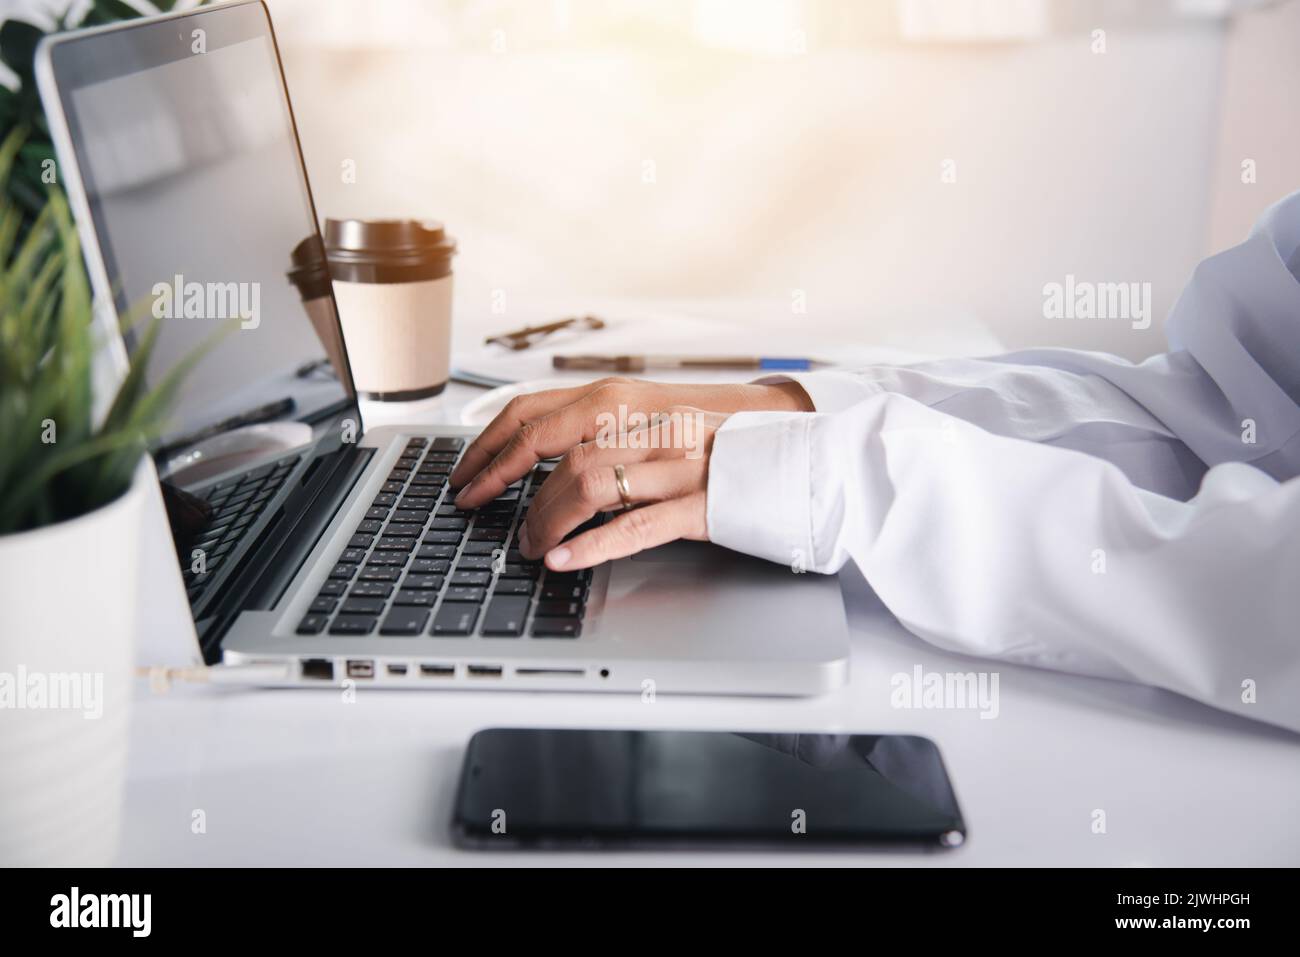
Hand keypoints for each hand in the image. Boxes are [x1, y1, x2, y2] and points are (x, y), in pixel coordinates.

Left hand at [448, 377, 812, 569]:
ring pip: (585, 485)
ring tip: (527, 545)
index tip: (465, 474)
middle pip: (551, 448)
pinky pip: (634, 525)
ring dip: (543, 520)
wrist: (799, 451)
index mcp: (627, 399)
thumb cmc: (721, 441)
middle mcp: (645, 423)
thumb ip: (603, 431)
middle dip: (501, 482)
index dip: (490, 445)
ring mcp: (674, 463)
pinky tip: (563, 560)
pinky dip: (590, 544)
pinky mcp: (701, 503)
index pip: (534, 411)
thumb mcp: (654, 419)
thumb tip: (540, 458)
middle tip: (477, 510)